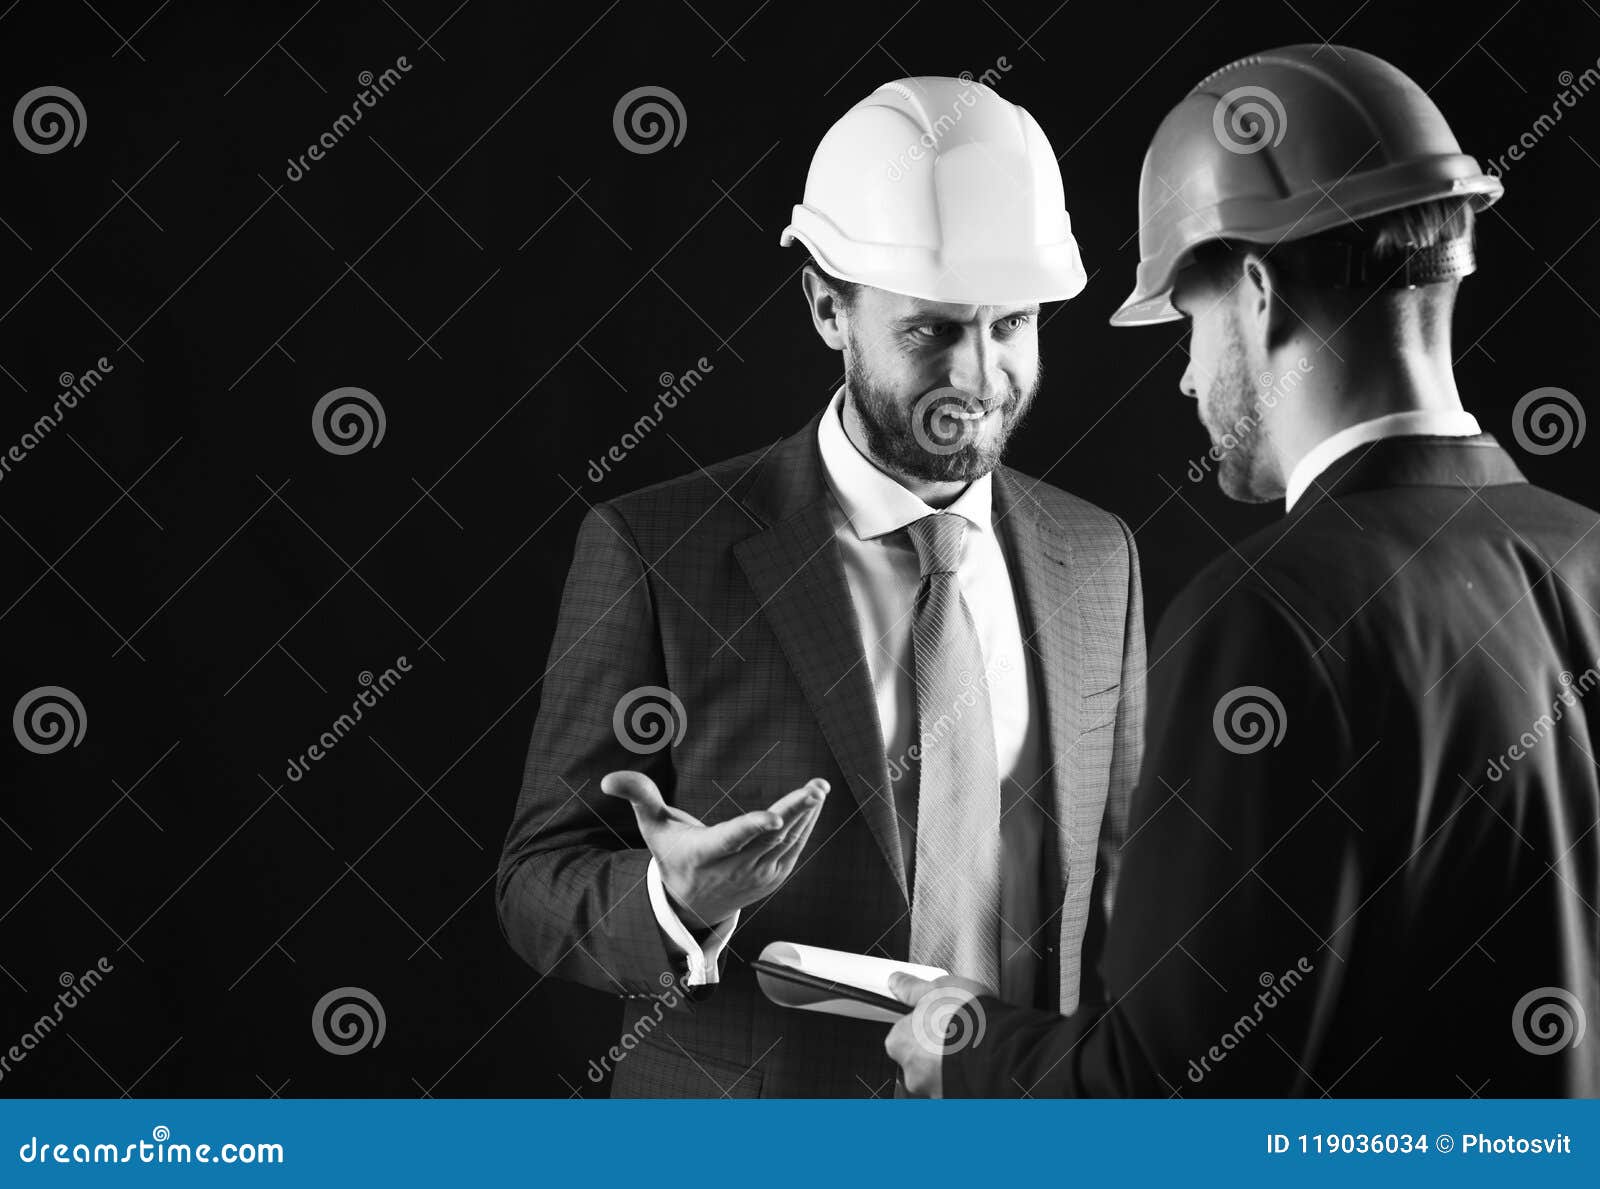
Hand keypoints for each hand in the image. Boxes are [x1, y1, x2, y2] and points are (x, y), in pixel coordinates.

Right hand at [602, 770, 828, 928]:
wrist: (693, 904)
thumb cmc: (673, 854)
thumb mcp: (652, 827)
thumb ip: (639, 796)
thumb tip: (608, 780)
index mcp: (703, 855)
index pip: (731, 840)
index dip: (753, 829)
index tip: (775, 819)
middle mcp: (733, 870)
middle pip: (769, 839)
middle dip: (795, 811)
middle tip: (817, 787)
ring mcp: (756, 877)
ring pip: (787, 843)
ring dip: (807, 814)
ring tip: (820, 788)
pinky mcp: (773, 878)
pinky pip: (793, 849)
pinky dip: (806, 826)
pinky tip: (814, 803)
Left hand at [884, 973, 993, 1097]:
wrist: (998, 1046)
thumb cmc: (966, 1018)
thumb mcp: (938, 988)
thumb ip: (913, 988)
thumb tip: (898, 982)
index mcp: (900, 1043)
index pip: (901, 1034)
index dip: (919, 1023)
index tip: (934, 1017)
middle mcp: (912, 1072)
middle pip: (918, 1058)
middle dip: (935, 1047)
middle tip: (955, 1030)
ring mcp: (934, 1090)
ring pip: (939, 1075)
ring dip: (951, 1064)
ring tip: (971, 1045)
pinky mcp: (957, 1101)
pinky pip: (957, 1087)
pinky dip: (965, 1077)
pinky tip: (978, 1062)